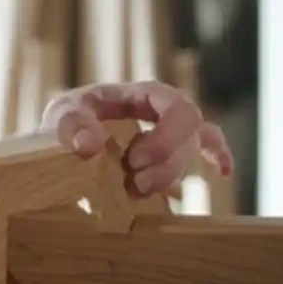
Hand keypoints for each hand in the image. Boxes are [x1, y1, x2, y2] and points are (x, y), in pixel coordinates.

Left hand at [38, 81, 233, 197]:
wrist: (62, 141)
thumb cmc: (66, 121)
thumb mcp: (60, 116)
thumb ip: (70, 126)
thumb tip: (88, 146)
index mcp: (138, 94)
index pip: (176, 104)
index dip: (166, 136)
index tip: (133, 160)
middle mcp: (161, 109)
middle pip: (190, 131)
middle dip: (166, 161)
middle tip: (132, 180)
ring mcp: (169, 128)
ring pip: (195, 147)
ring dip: (171, 174)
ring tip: (138, 189)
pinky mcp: (171, 148)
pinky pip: (208, 145)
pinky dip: (218, 156)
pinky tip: (222, 172)